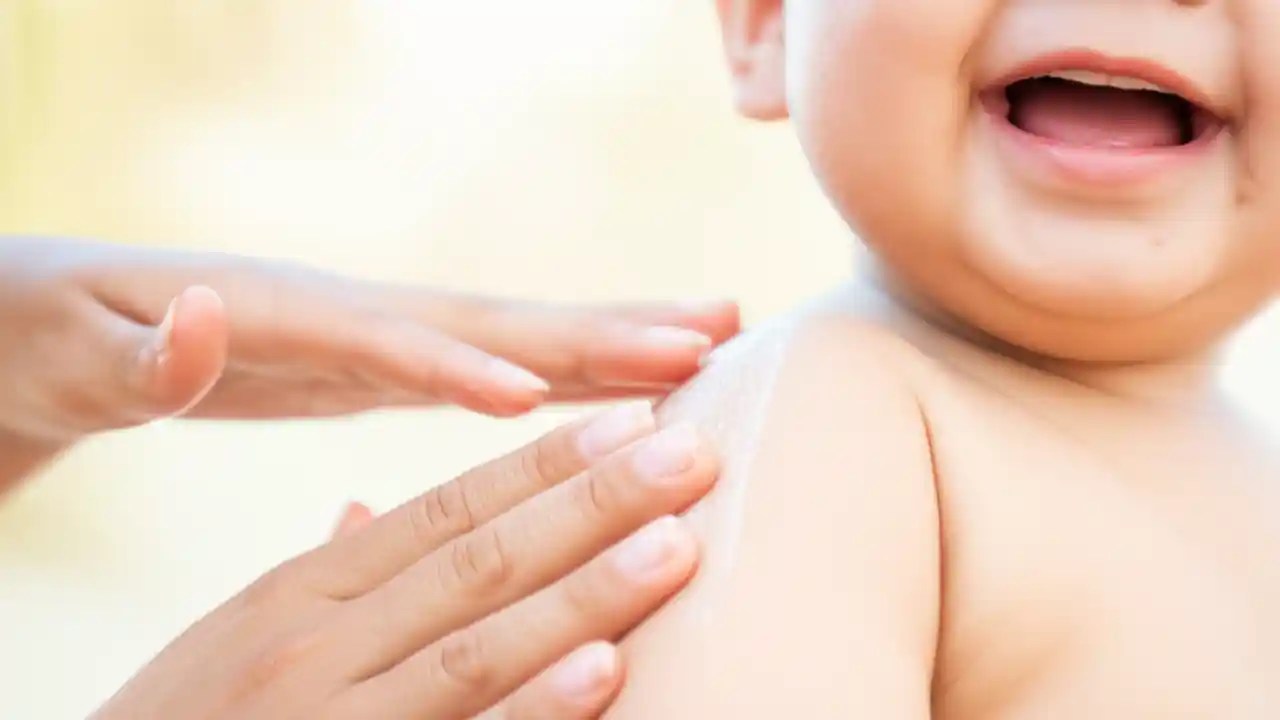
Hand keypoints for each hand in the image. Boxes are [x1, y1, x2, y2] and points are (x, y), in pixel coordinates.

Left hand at [0, 237, 736, 470]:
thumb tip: (202, 315)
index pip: (385, 340)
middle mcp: (355, 310)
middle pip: (488, 319)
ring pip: (514, 333)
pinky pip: (498, 363)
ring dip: (611, 338)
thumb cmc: (71, 334)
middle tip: (706, 336)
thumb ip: (144, 354)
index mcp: (282, 310)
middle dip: (593, 332)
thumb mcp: (80, 349)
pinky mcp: (390, 357)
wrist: (75, 311)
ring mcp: (381, 328)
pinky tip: (625, 384)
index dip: (455, 365)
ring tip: (711, 336)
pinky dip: (570, 372)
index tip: (534, 394)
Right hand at [92, 403, 716, 719]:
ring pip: (480, 640)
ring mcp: (334, 718)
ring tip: (678, 543)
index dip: (545, 464)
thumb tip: (374, 510)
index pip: (448, 508)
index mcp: (307, 589)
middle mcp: (321, 641)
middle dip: (595, 504)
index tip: (632, 419)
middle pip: (481, 556)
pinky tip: (604, 670)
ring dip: (587, 589)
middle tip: (694, 452)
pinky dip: (533, 707)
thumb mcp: (247, 634)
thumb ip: (329, 571)